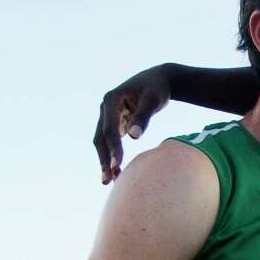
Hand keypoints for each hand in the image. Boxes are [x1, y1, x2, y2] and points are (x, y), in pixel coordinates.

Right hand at [93, 65, 172, 182]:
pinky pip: (110, 140)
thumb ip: (143, 117)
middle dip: (104, 159)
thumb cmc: (157, 89)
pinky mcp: (114, 121)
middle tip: (107, 180)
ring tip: (111, 180)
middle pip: (101, 137)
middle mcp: (105, 108)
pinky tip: (117, 170)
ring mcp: (108, 115)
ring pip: (103, 141)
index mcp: (111, 100)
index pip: (110, 129)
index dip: (113, 149)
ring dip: (106, 159)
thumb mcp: (153, 101)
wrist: (159, 79)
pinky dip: (112, 154)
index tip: (117, 166)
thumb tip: (134, 137)